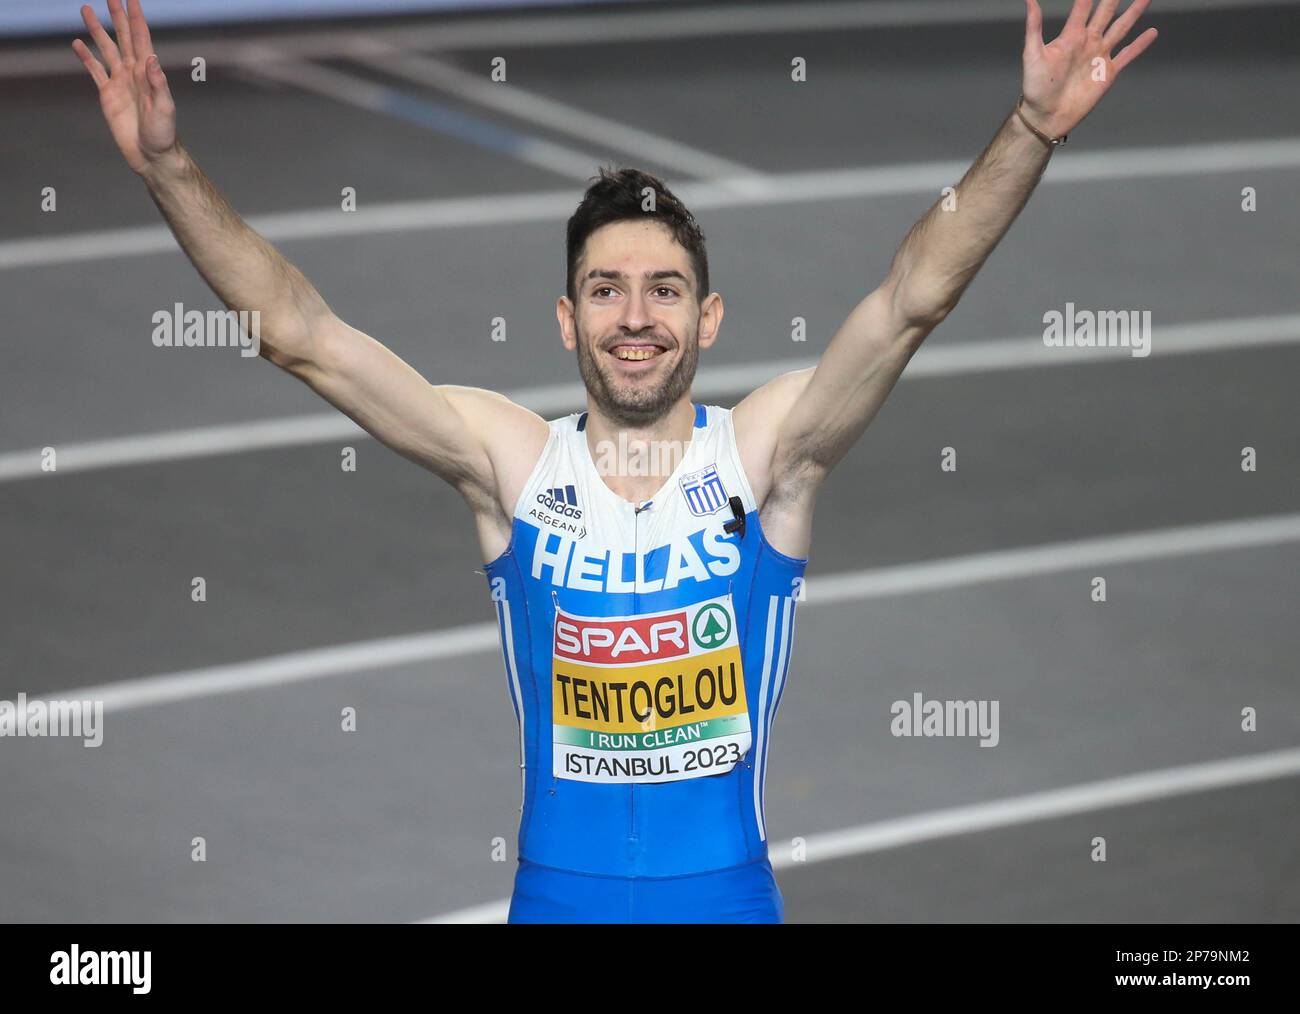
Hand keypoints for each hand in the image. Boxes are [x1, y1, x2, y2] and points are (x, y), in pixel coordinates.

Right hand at [71, 0, 176, 174]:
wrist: (151, 155)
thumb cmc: (163, 134)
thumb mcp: (165, 109)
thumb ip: (158, 84)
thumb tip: (151, 59)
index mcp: (148, 73)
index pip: (142, 39)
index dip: (136, 18)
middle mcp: (134, 73)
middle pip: (123, 37)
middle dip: (117, 16)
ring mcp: (120, 82)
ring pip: (106, 49)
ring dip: (97, 30)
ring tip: (85, 10)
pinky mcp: (108, 94)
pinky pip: (95, 70)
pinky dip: (86, 57)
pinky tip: (78, 43)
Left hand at [1021, 0, 1157, 137]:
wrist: (1047, 115)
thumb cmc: (1036, 88)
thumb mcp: (1032, 55)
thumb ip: (1034, 27)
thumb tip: (1029, 1)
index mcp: (1071, 36)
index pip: (1083, 7)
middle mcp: (1088, 41)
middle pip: (1106, 12)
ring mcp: (1099, 55)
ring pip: (1121, 28)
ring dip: (1134, 12)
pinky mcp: (1108, 72)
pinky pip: (1128, 54)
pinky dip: (1140, 44)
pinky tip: (1151, 32)